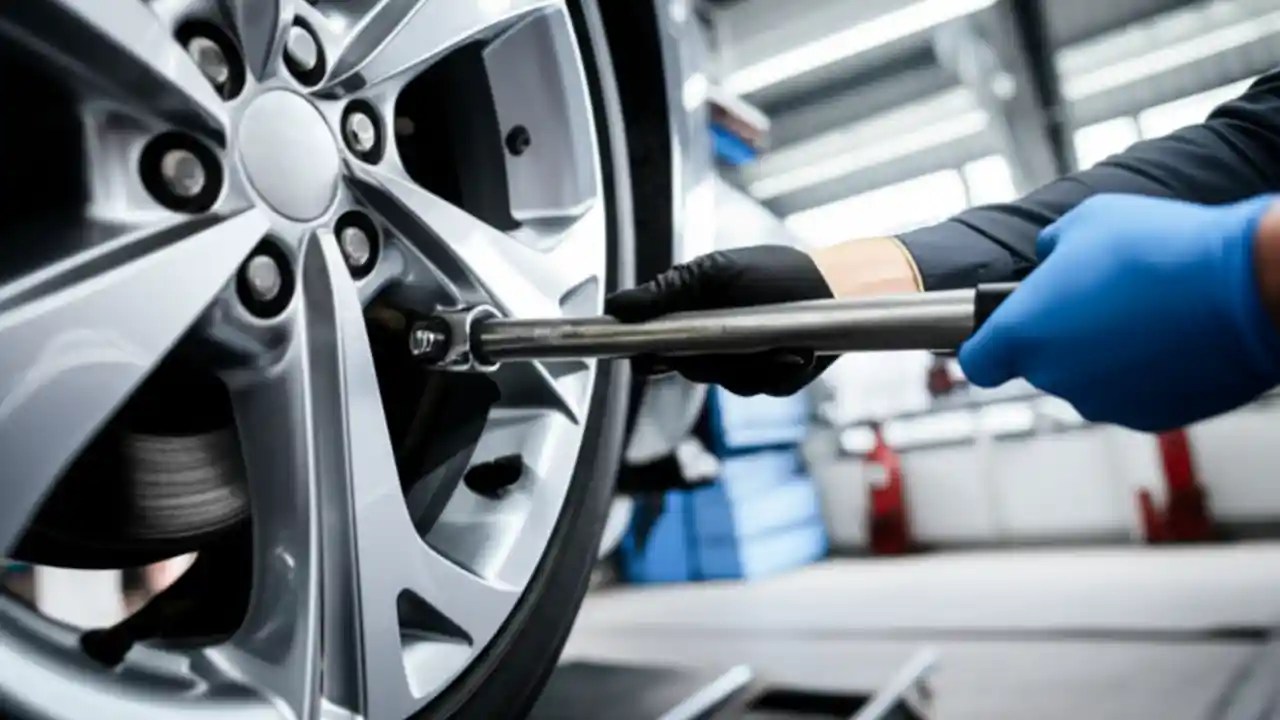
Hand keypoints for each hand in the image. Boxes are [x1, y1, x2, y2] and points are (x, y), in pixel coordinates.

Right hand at [606, 245, 833, 395]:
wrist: (830, 285)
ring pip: (728, 383)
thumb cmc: (772, 272)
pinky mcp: (773, 380)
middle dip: (710, 358)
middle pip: (689, 370)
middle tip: (728, 337)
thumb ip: (666, 291)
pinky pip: (764, 388)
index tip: (648, 356)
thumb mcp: (713, 272)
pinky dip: (781, 371)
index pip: (652, 347)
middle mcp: (712, 346)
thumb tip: (617, 305)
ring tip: (779, 340)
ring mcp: (743, 366)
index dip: (647, 354)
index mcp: (690, 319)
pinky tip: (796, 352)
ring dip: (753, 363)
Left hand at [960, 194, 1279, 431]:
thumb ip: (1052, 248)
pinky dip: (1143, 372)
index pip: (979, 362)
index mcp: (1024, 332)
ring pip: (1088, 380)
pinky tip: (1169, 336)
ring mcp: (1103, 402)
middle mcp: (1056, 376)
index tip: (1000, 332)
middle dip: (1061, 337)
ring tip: (1142, 311)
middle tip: (1097, 299)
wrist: (1244, 289)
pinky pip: (1132, 393)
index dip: (988, 346)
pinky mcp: (1150, 417)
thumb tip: (1050, 257)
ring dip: (1104, 354)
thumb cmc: (1164, 251)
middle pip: (1041, 365)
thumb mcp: (1087, 220)